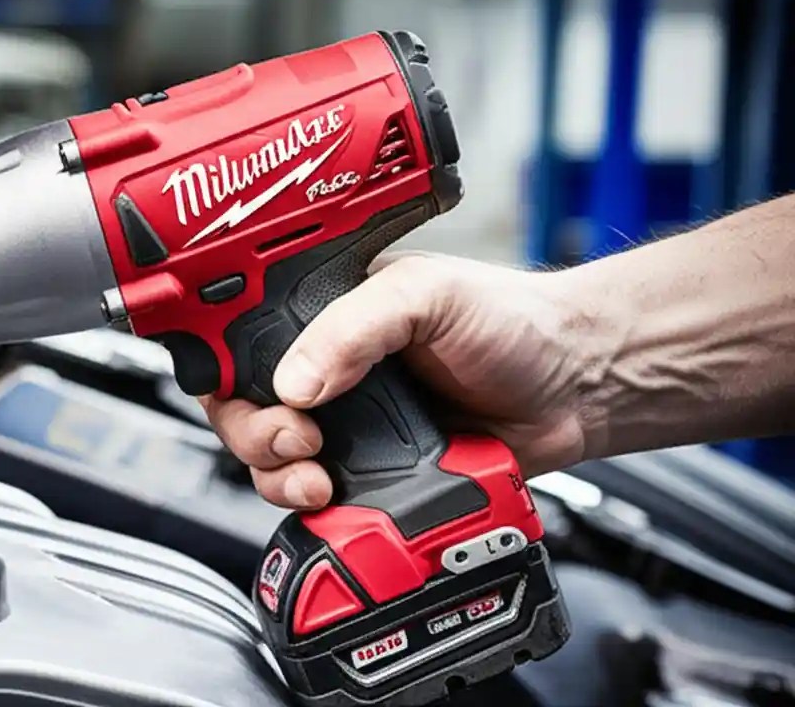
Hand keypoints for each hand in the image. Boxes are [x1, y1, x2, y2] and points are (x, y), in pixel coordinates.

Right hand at [201, 251, 591, 509]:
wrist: (575, 387)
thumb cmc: (510, 321)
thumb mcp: (425, 296)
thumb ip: (353, 328)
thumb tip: (293, 383)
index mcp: (323, 316)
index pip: (240, 346)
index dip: (229, 377)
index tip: (261, 398)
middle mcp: (325, 371)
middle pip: (242, 413)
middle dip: (255, 436)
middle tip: (300, 440)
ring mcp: (346, 427)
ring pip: (270, 464)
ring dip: (278, 477)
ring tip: (319, 477)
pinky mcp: (371, 476)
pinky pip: (317, 503)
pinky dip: (314, 509)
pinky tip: (338, 498)